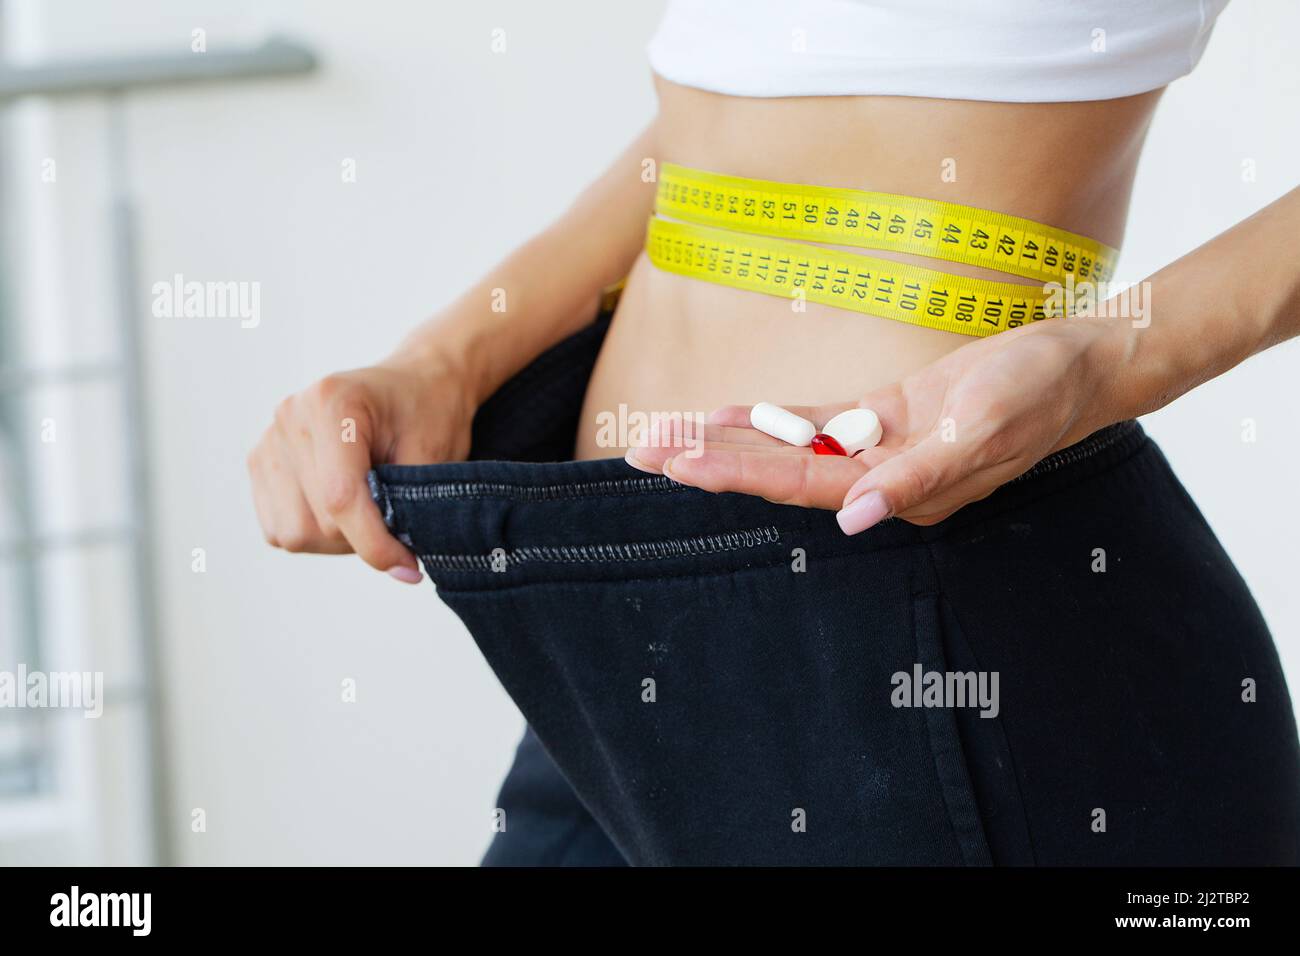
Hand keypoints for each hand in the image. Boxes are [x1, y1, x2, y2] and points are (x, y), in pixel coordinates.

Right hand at [247, 349, 475, 580]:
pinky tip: (343, 510)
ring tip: (369, 510)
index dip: (375, 543)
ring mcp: (269, 439)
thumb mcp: (434, 455)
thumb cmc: (429, 413)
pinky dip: (315, 534)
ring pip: (293, 532)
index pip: (340, 497)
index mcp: (332, 403)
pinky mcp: (260, 463)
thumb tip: (394, 565)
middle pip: (317, 520)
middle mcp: (290, 416)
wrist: (415, 383)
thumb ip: (407, 508)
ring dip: (337, 540)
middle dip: (362, 538)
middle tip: (397, 523)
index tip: (408, 566)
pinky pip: (279, 529)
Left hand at [626, 317, 1128, 533]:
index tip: (681, 465)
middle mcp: (878, 480)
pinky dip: (769, 418)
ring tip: (661, 436)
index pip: (801, 486)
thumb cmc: (1038, 396)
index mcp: (900, 491)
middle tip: (640, 454)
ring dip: (726, 441)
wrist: (1076, 365)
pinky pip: (814, 422)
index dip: (740, 473)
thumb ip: (918, 476)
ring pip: (786, 447)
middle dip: (710, 462)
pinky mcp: (883, 418)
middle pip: (778, 473)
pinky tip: (722, 415)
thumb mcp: (982, 431)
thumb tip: (855, 518)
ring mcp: (878, 449)